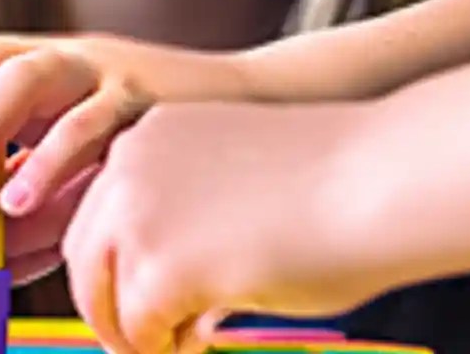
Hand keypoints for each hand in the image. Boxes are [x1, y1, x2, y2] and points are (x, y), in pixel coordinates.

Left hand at [0, 34, 249, 264]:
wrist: (261, 118)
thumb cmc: (158, 157)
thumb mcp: (78, 184)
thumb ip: (30, 216)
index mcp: (33, 76)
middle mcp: (59, 59)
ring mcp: (102, 69)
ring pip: (25, 74)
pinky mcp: (145, 93)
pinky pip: (89, 119)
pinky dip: (48, 158)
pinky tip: (18, 200)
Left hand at [63, 101, 381, 353]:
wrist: (385, 177)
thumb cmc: (336, 181)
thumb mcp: (230, 177)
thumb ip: (184, 213)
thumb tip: (161, 283)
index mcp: (146, 137)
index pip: (97, 213)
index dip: (113, 266)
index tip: (132, 299)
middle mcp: (127, 167)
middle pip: (84, 257)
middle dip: (107, 308)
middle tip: (140, 343)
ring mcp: (138, 216)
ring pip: (103, 299)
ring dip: (135, 335)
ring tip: (179, 347)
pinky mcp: (160, 268)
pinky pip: (140, 329)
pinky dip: (165, 349)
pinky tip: (204, 345)